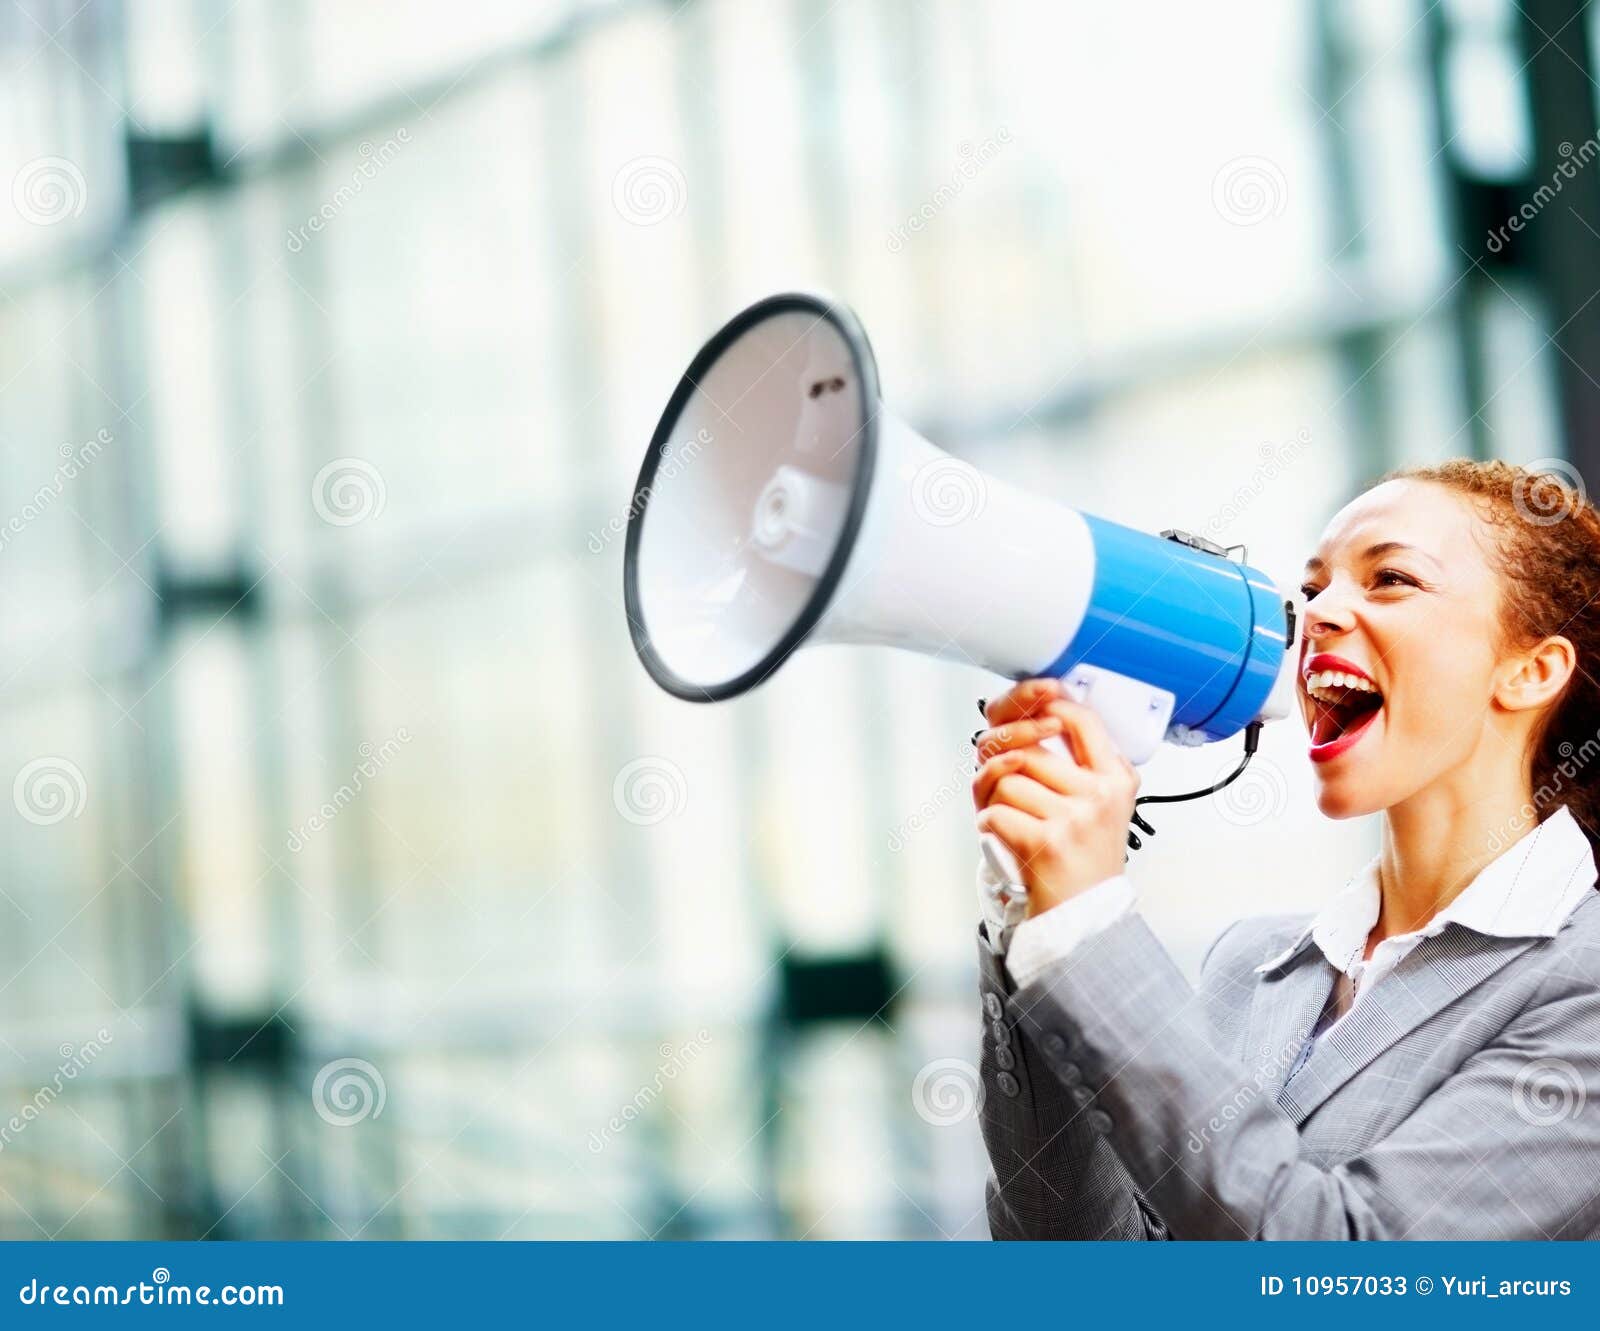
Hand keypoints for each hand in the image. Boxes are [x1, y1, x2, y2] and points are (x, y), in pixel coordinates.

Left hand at [972, 678, 1138, 917]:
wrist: (1085, 913)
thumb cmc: (1083, 855)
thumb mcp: (1100, 802)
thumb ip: (1080, 762)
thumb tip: (1036, 711)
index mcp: (1116, 778)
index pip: (1082, 718)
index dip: (1046, 705)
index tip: (1029, 711)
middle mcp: (1100, 795)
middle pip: (1029, 751)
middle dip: (1004, 767)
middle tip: (1002, 785)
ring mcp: (1075, 818)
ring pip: (1007, 780)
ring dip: (995, 800)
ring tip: (1010, 817)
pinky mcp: (1046, 843)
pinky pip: (994, 812)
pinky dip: (988, 825)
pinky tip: (1005, 837)